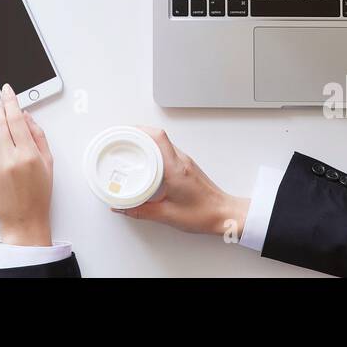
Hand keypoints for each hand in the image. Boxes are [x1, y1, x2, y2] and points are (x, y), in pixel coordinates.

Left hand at [0, 85, 54, 245]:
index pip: (15, 119)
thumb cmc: (38, 193)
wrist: (23, 219)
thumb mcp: (48, 162)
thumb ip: (38, 135)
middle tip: (2, 105)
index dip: (10, 101)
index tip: (8, 91)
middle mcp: (8, 160)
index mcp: (27, 155)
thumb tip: (25, 115)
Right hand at [116, 128, 249, 240]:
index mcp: (176, 169)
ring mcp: (185, 162)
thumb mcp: (167, 215)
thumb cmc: (203, 214)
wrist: (224, 215)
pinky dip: (154, 152)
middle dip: (138, 134)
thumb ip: (140, 211)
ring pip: (163, 143)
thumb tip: (122, 208)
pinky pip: (167, 152)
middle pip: (158, 136)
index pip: (158, 137)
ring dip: (147, 143)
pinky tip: (147, 163)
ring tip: (132, 151)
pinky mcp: (187, 166)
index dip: (139, 131)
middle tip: (123, 141)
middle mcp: (181, 161)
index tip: (125, 134)